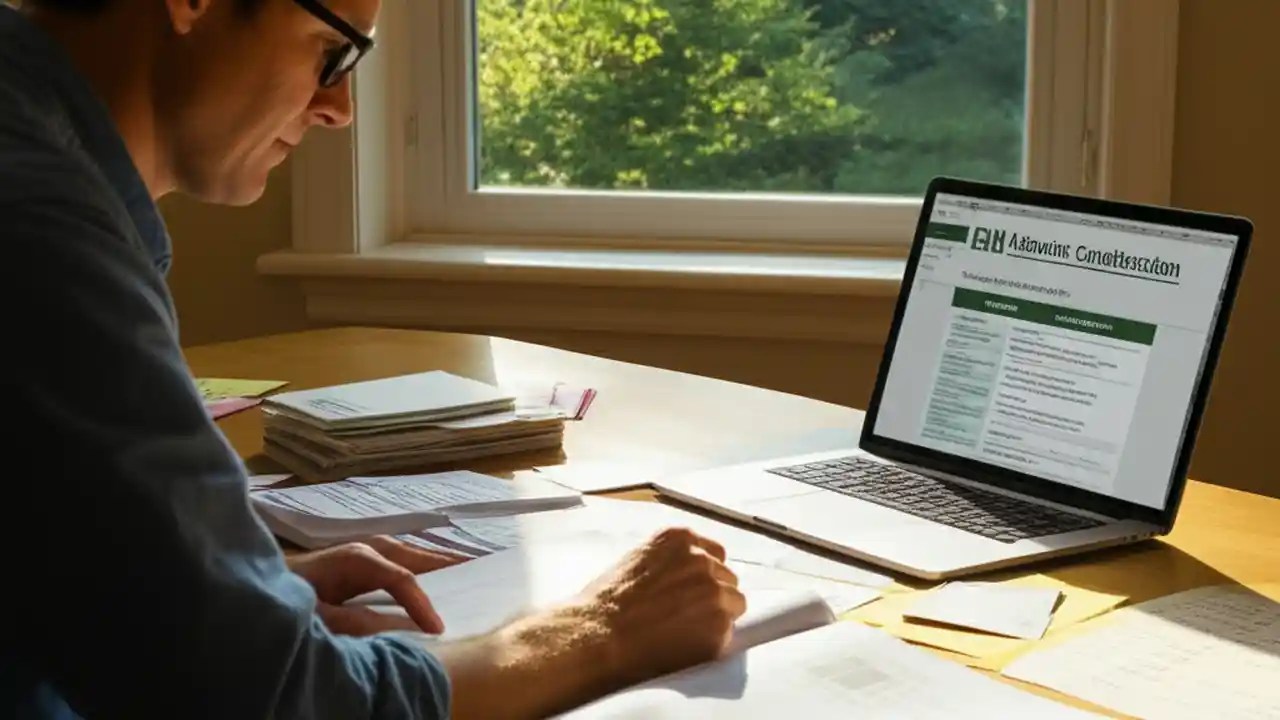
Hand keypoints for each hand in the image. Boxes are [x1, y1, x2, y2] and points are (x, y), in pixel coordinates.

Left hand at [287, 535, 467, 636]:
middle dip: (446, 565)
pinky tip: (431, 574)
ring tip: (466, 569)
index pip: (403, 580)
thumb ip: (360, 621)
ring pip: (409, 554)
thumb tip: (404, 624)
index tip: (439, 629)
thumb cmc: (286, 600)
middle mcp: (365, 549)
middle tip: (481, 571)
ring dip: (435, 563)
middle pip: (415, 556)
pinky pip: (399, 561)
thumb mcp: (320, 618)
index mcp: (357, 559)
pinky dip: (420, 566)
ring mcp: (361, 551)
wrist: (255, 586)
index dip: (423, 604)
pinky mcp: (357, 559)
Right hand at [575, 527, 746, 688]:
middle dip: (713, 596)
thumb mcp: (637, 559)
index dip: (706, 576)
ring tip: (684, 631)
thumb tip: (685, 577)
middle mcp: (702, 560)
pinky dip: (713, 642)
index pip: (715, 554)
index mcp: (681, 539)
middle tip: (686, 615)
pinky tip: (685, 645)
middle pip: (728, 579)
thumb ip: (669, 561)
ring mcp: (714, 592)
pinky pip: (729, 635)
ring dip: (718, 617)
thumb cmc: (606, 603)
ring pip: (735, 604)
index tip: (694, 590)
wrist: (597, 635)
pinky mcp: (720, 625)